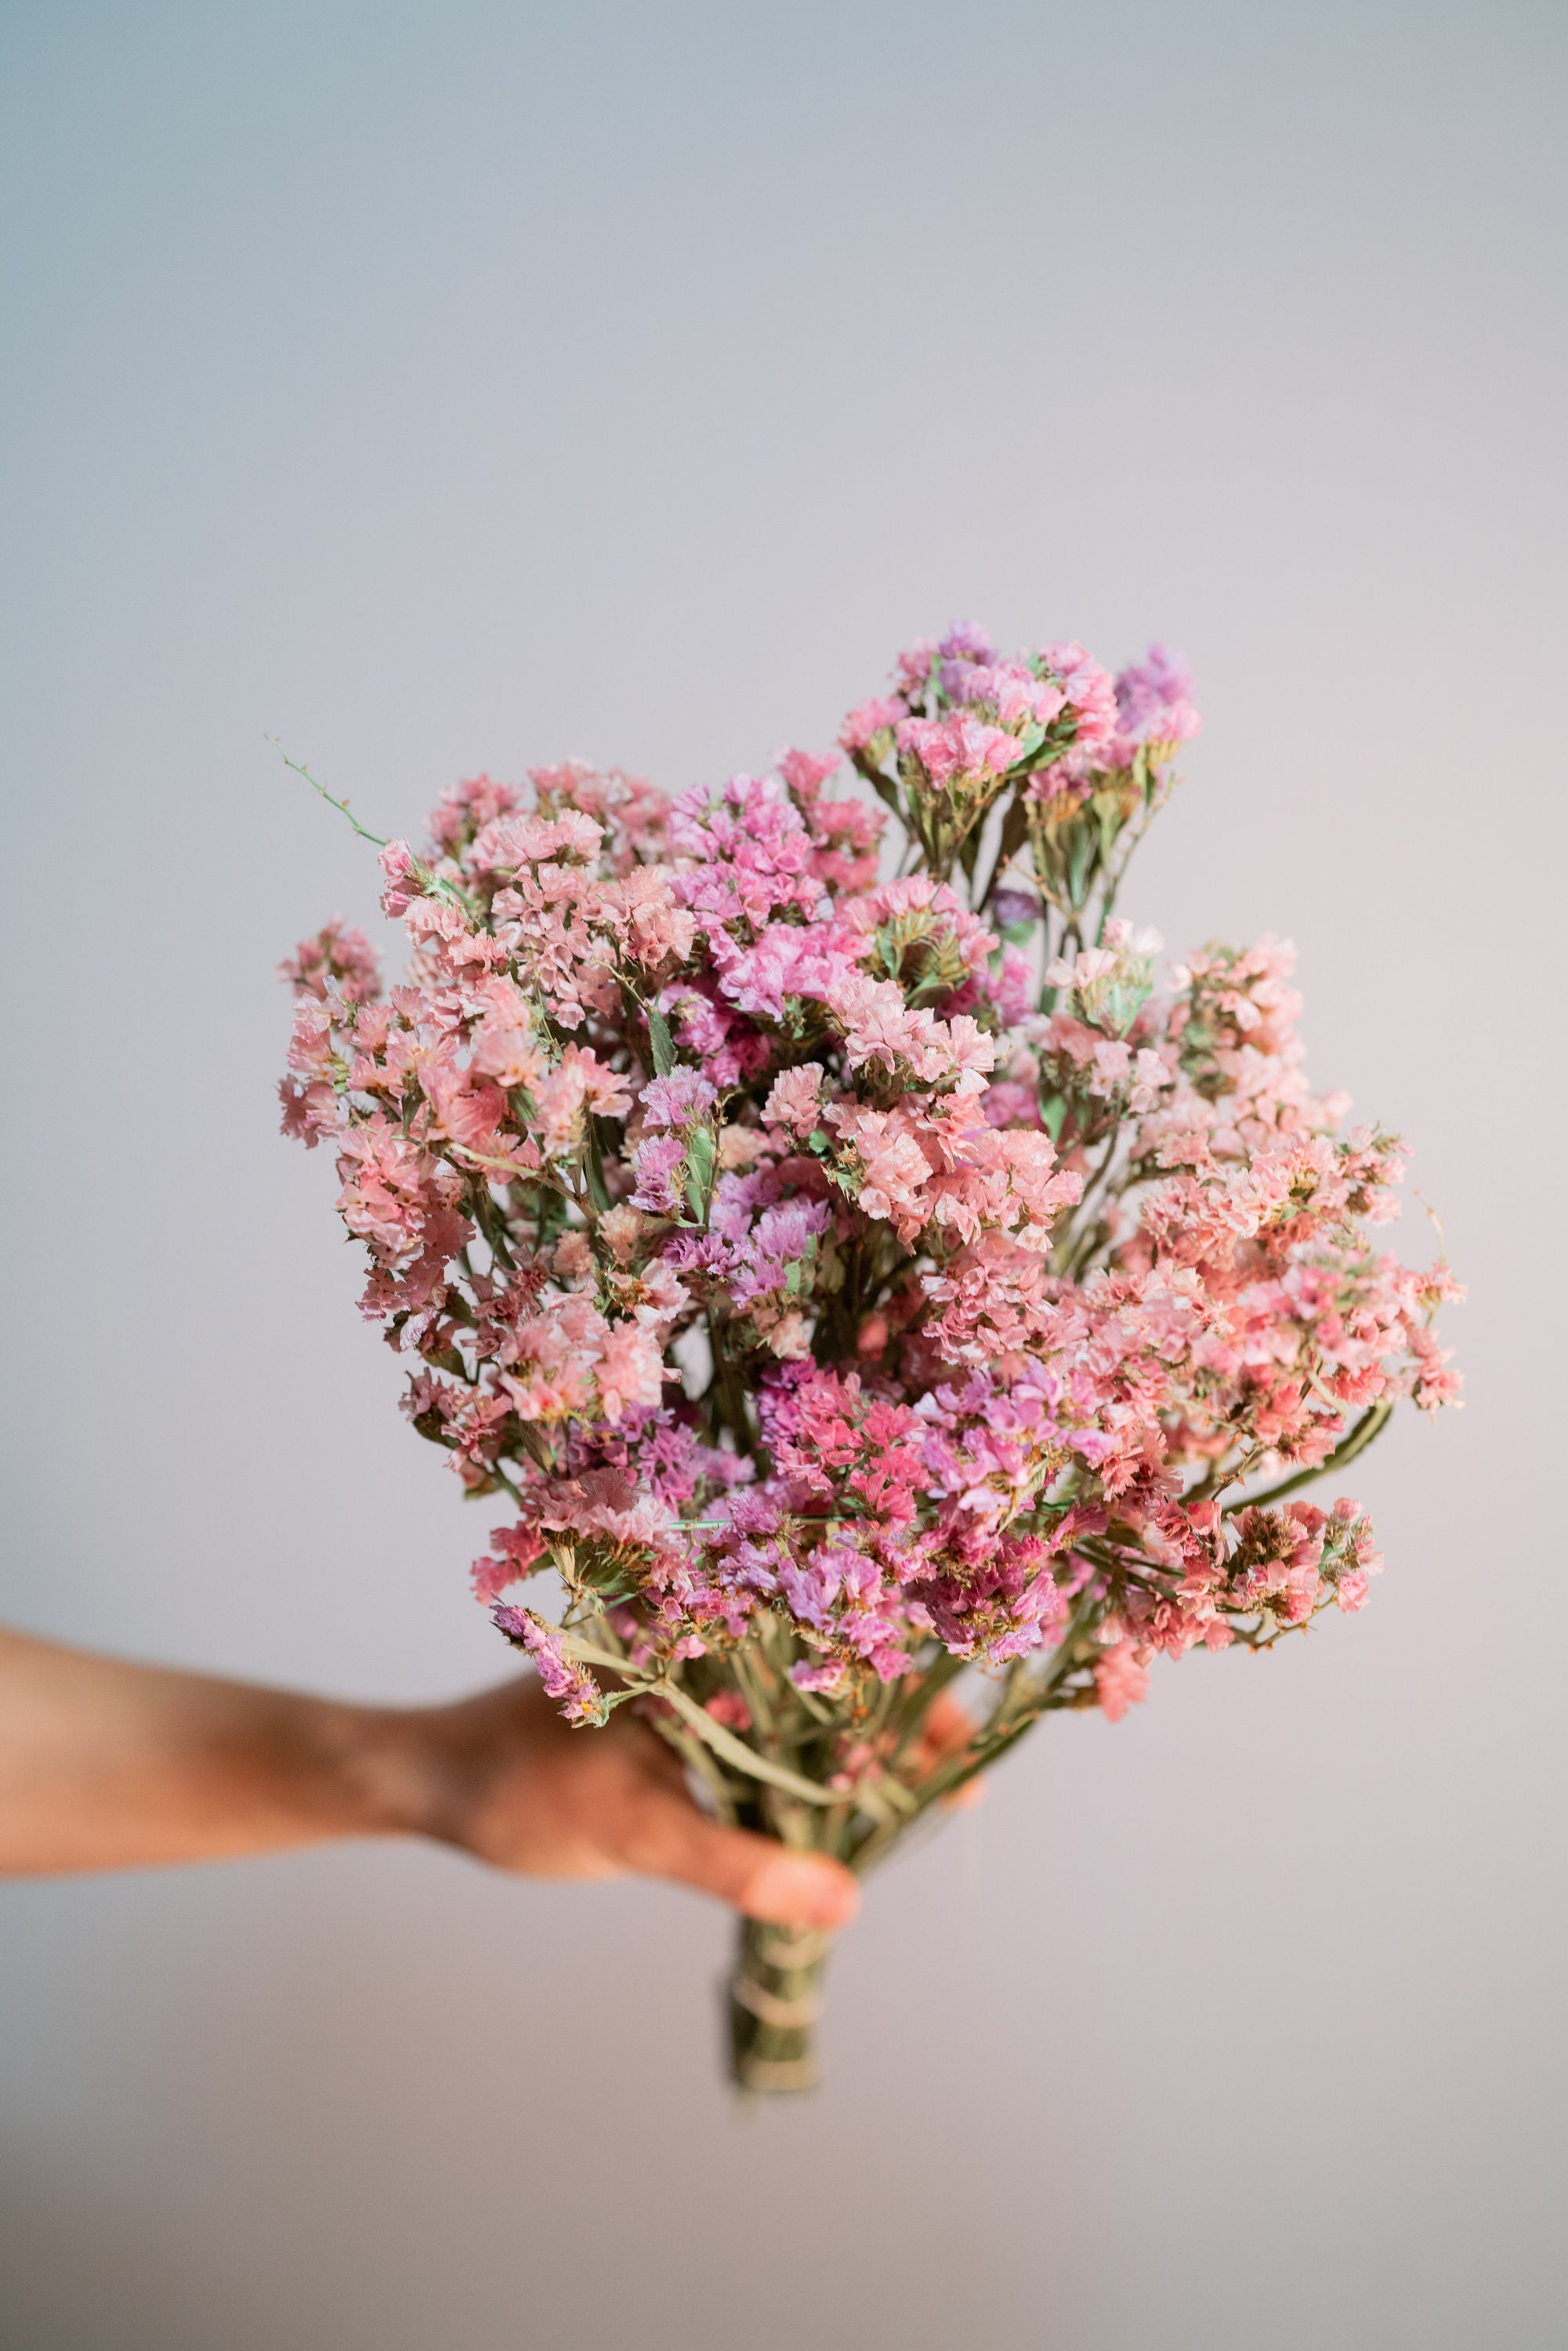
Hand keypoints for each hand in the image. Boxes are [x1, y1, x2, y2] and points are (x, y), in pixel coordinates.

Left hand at [398, 1675, 982, 1928]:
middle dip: (893, 1728)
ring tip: (910, 1804)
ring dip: (849, 1758)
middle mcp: (704, 1646)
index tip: (961, 1748)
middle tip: (955, 1786)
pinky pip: (758, 1746)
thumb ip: (738, 1864)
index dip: (903, 1699)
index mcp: (699, 1638)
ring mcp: (691, 1686)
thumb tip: (841, 1902)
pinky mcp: (674, 1725)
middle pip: (826, 1682)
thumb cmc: (515, 1788)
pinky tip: (831, 1823)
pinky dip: (798, 1780)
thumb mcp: (633, 1830)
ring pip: (796, 1718)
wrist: (429, 1781)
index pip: (828, 1654)